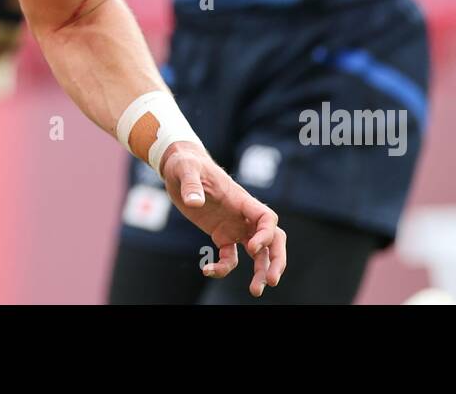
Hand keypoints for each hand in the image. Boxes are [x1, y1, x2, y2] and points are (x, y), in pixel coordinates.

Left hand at [159, 141, 286, 297]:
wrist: (178, 168)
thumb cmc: (186, 164)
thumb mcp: (186, 169)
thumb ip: (191, 185)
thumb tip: (194, 202)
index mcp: (241, 199)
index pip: (266, 218)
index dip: (265, 235)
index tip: (251, 247)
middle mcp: (243, 215)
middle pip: (272, 239)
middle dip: (276, 259)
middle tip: (271, 280)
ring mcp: (234, 226)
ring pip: (258, 253)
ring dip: (260, 271)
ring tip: (256, 291)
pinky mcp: (221, 235)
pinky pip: (230, 257)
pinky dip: (223, 268)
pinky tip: (207, 270)